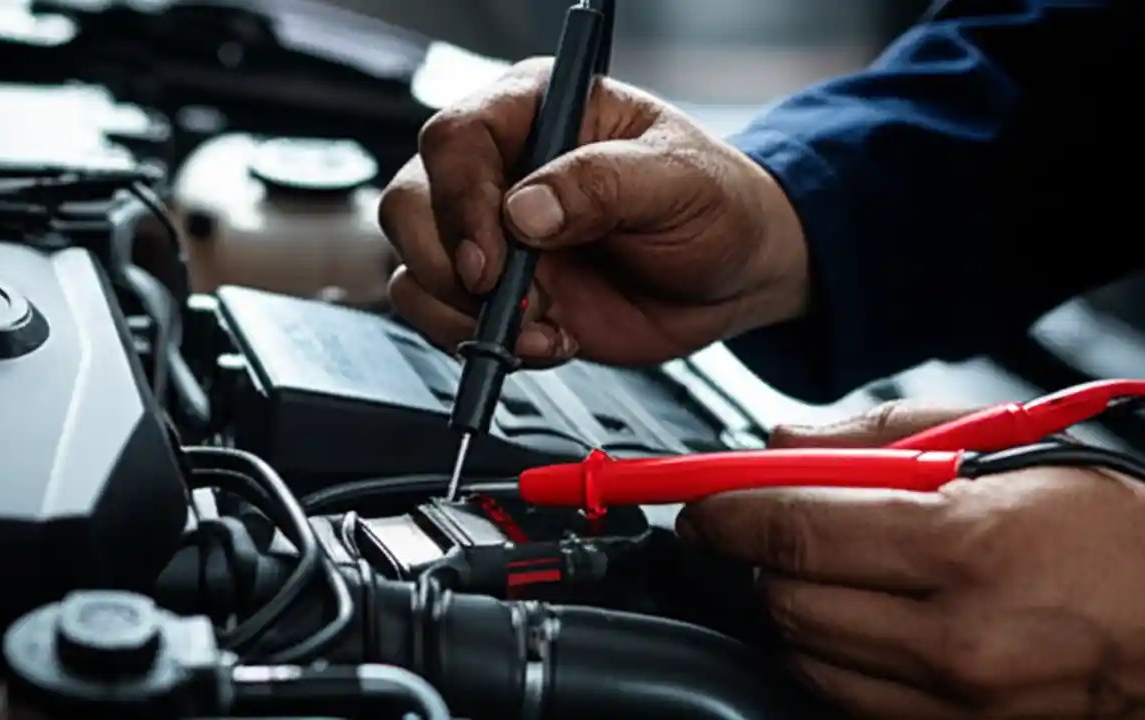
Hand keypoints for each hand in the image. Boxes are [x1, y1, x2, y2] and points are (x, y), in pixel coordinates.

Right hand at [379, 58, 808, 366]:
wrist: (733, 279)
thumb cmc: (716, 206)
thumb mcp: (679, 181)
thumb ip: (603, 185)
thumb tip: (524, 211)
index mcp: (537, 111)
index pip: (458, 138)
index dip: (461, 199)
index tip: (495, 255)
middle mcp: (500, 169)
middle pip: (411, 201)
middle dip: (448, 263)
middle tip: (502, 299)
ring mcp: (491, 236)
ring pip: (415, 266)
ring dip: (463, 314)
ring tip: (541, 329)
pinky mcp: (496, 295)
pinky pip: (444, 319)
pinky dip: (483, 345)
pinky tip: (550, 341)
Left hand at [677, 403, 1144, 718]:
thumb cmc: (1104, 529)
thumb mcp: (1000, 446)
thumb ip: (874, 439)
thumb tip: (780, 442)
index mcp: (964, 545)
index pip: (794, 531)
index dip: (726, 514)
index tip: (700, 504)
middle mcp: (954, 635)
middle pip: (787, 597)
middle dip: (762, 556)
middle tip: (779, 527)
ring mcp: (955, 700)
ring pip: (805, 652)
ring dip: (797, 605)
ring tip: (846, 571)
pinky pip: (844, 697)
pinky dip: (832, 654)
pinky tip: (871, 620)